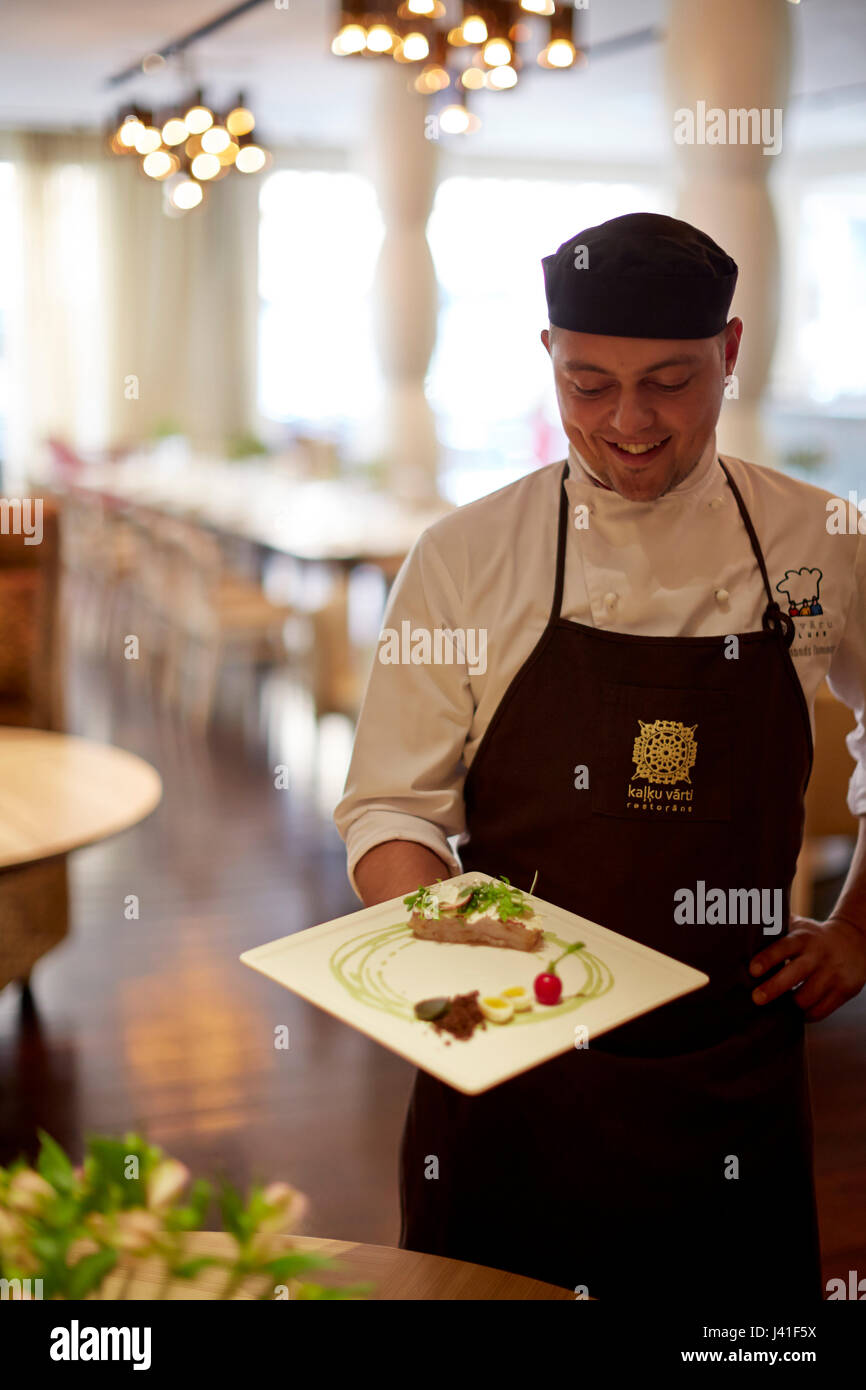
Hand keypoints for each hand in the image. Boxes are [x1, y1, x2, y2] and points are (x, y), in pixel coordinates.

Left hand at [749, 916, 865, 1021]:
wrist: (854, 940)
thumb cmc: (812, 936)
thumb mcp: (796, 925)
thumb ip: (772, 926)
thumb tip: (739, 925)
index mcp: (802, 937)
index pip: (783, 947)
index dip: (767, 959)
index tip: (752, 970)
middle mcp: (818, 955)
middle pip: (794, 975)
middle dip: (773, 989)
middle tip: (756, 998)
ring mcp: (832, 973)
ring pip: (807, 998)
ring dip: (789, 1005)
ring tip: (775, 1007)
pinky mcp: (844, 990)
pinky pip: (821, 1010)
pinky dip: (805, 1015)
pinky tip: (795, 1011)